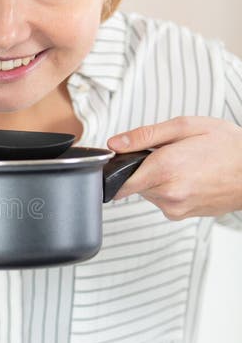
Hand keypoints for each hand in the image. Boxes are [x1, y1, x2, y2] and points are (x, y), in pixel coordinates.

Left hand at [107, 116, 241, 219]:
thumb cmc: (227, 146)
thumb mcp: (186, 127)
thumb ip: (145, 135)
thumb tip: (114, 144)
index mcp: (165, 168)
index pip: (118, 180)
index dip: (116, 168)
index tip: (122, 159)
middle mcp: (167, 193)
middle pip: (132, 183)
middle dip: (142, 168)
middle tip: (167, 154)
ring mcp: (174, 208)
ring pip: (147, 192)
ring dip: (156, 179)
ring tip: (183, 165)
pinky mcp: (180, 215)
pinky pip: (161, 200)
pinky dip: (168, 189)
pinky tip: (188, 178)